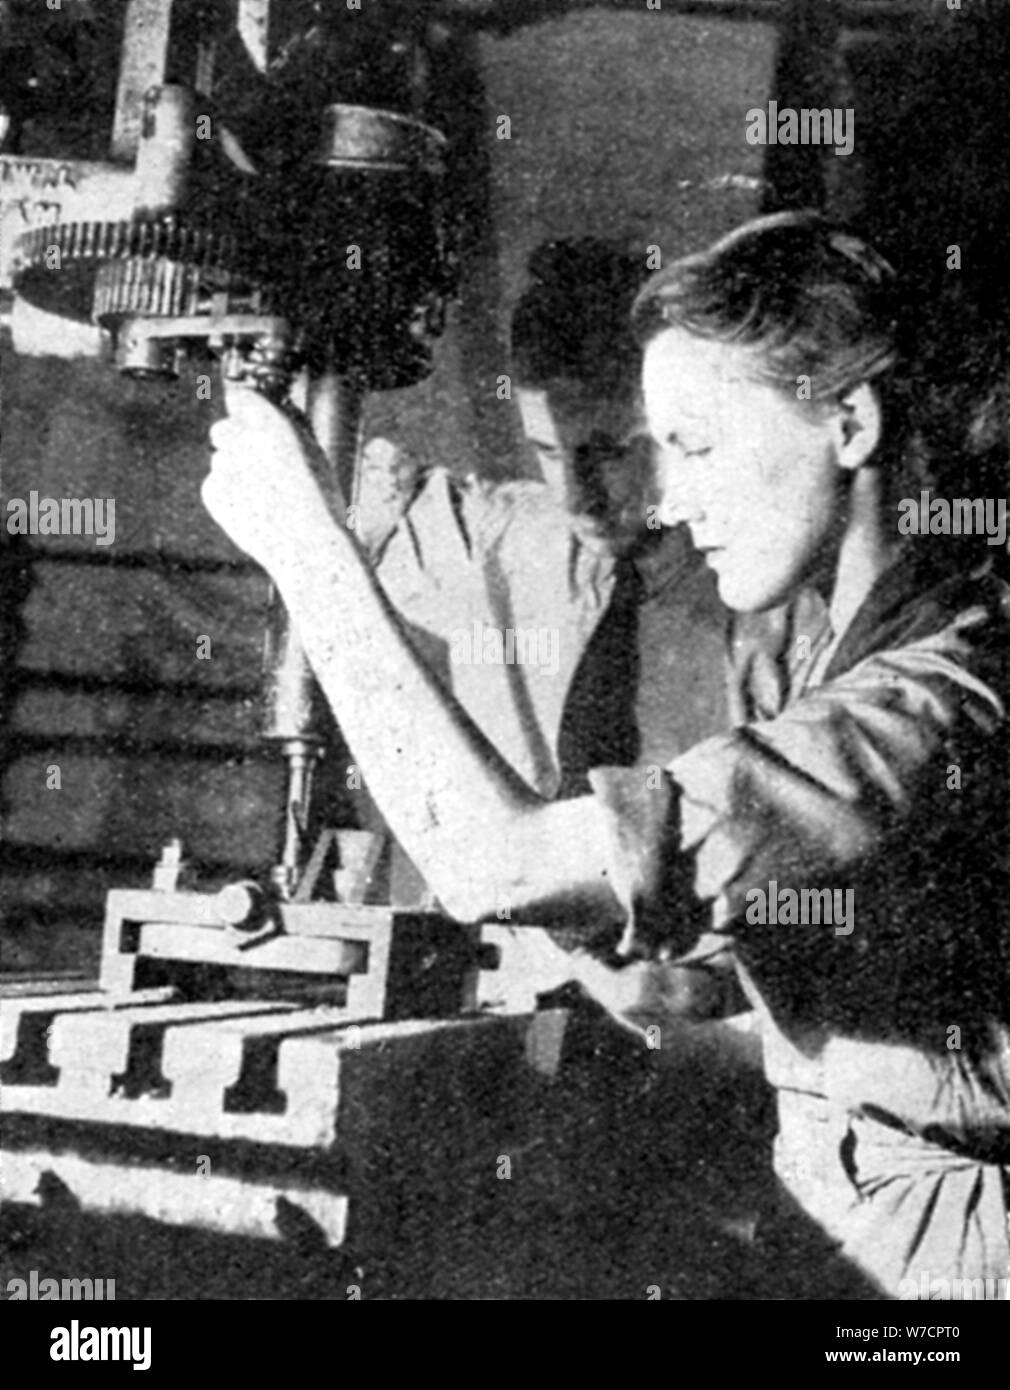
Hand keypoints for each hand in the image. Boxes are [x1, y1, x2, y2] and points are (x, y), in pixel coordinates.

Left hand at [203, 382, 334, 571]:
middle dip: (233, 441)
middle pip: (221, 430)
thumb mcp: (314, 452)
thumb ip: (287, 426)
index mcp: (271, 423)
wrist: (309, 547)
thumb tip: (271, 408)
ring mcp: (224, 467)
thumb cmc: (320, 501)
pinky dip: (228, 497)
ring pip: (219, 462)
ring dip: (235, 473)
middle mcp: (243, 439)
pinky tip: (253, 511)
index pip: (240, 399)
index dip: (246, 411)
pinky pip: (214, 487)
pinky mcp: (213, 495)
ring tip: (264, 498)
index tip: (250, 420)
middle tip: (255, 464)